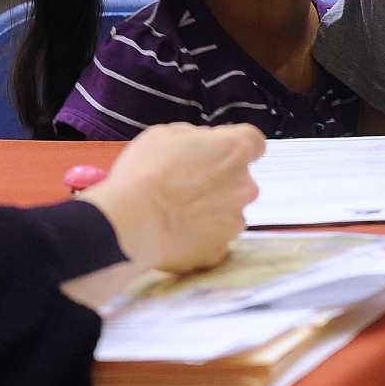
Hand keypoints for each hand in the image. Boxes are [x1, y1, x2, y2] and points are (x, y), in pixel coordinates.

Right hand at [81, 123, 263, 272]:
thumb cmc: (145, 173)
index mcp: (234, 151)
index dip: (233, 146)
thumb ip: (195, 137)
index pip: (254, 142)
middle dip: (218, 182)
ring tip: (175, 211)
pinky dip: (197, 237)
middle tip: (185, 184)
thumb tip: (202, 144)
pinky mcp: (218, 251)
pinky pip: (212, 240)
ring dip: (209, 210)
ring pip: (227, 212)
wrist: (130, 221)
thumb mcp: (165, 134)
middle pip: (239, 181)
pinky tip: (173, 232)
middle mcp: (244, 187)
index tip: (217, 151)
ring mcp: (234, 222)